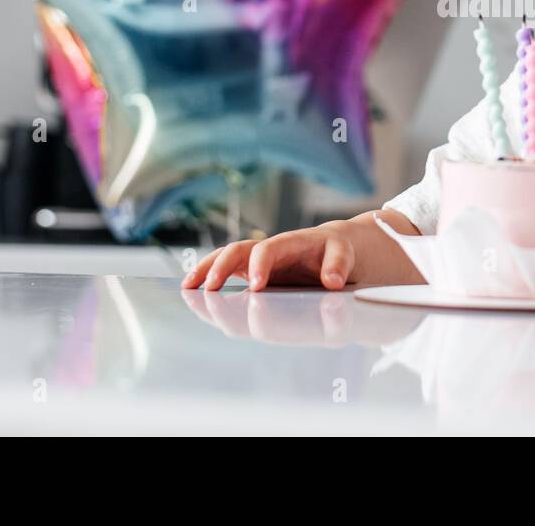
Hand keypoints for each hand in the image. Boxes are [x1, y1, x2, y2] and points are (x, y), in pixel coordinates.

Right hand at [180, 222, 357, 291]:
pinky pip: (225, 271)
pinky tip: (191, 291)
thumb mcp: (346, 256)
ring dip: (206, 270)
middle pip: (239, 250)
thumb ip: (339, 267)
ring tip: (188, 287)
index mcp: (292, 242)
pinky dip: (207, 277)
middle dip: (222, 267)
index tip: (255, 286)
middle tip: (211, 289)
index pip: (269, 249)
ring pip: (225, 258)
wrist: (334, 250)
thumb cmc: (339, 255)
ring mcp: (257, 260)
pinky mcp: (251, 271)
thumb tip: (331, 281)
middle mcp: (269, 249)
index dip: (260, 265)